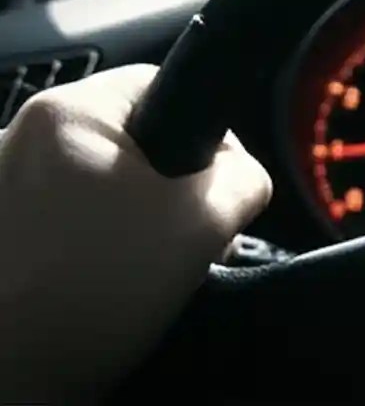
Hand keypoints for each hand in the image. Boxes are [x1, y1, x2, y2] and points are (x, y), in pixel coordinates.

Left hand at [0, 64, 271, 401]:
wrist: (10, 376)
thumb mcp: (206, 220)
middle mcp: (17, 137)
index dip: (209, 134)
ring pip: (98, 188)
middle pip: (130, 142)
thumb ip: (244, 178)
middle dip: (168, 190)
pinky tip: (103, 289)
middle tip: (185, 239)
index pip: (165, 84)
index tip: (217, 188)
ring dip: (130, 223)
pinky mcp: (1, 237)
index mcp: (68, 112)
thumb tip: (242, 177)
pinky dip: (91, 250)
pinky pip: (65, 225)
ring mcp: (0, 190)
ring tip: (141, 271)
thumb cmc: (92, 289)